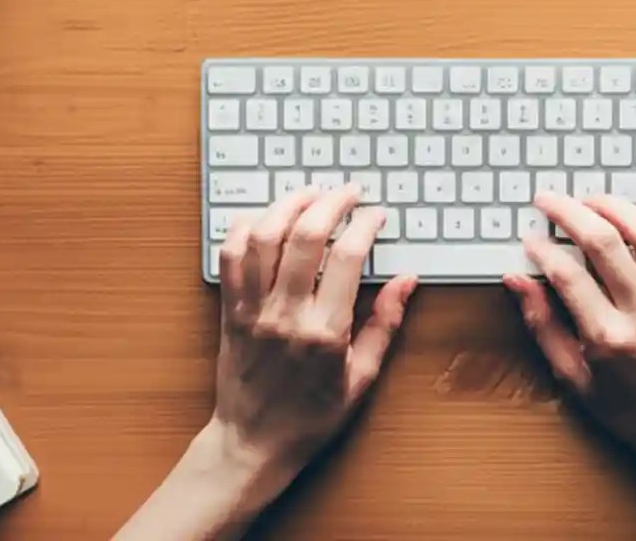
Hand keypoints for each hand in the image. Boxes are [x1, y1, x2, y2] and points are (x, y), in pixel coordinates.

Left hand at [212, 184, 417, 475]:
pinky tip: (263, 219)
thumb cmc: (312, 417)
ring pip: (263, 237)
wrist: (254, 444)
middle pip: (305, 236)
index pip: (347, 257)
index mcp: (326, 332)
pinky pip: (229, 257)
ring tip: (308, 194)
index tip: (376, 214)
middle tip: (347, 191)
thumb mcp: (362, 377)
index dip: (365, 225)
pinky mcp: (229, 312)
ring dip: (287, 205)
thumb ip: (385, 324)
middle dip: (330, 202)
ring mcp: (252, 310)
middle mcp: (286, 315)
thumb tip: (406, 281)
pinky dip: (243, 229)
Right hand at [507, 193, 635, 540]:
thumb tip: (516, 281)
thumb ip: (543, 325)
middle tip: (549, 199)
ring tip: (593, 200)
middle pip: (604, 243)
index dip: (542, 249)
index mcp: (606, 339)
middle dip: (569, 212)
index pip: (567, 275)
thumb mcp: (572, 378)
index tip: (530, 238)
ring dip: (617, 207)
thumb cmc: (628, 410)